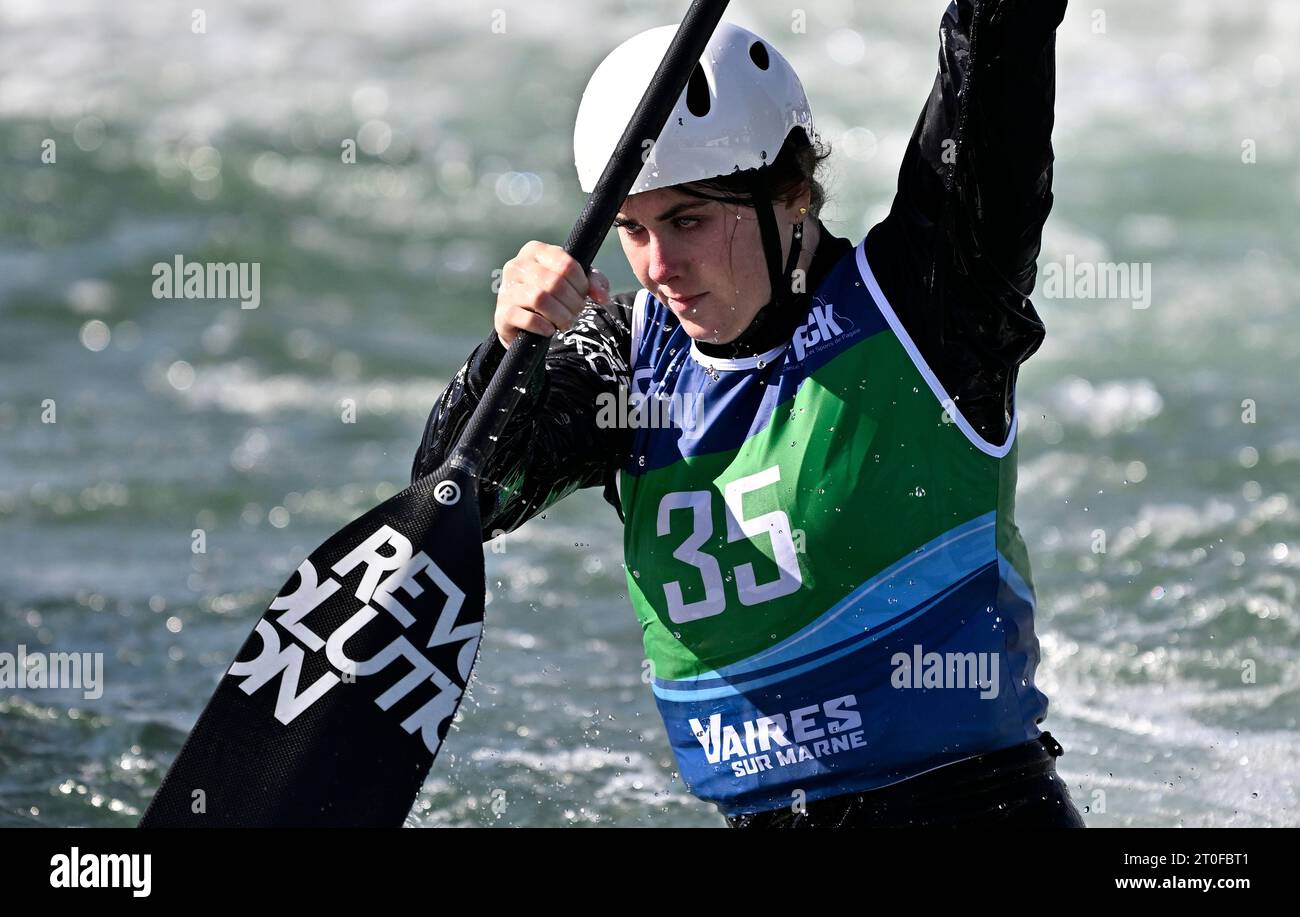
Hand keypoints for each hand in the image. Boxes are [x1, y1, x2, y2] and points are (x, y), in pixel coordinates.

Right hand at [494, 241, 610, 347]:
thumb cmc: (553, 296)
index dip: (582, 284)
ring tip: (565, 322)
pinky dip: (544, 327)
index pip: (566, 263)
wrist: (524, 324)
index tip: (584, 296)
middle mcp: (516, 265)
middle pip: (555, 282)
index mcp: (535, 251)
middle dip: (573, 302)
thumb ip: (594, 283)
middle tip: (576, 312)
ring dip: (560, 315)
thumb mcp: (575, 283)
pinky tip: (549, 330)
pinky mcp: (502, 313)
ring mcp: (507, 289)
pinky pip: (527, 318)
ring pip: (540, 299)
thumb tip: (602, 296)